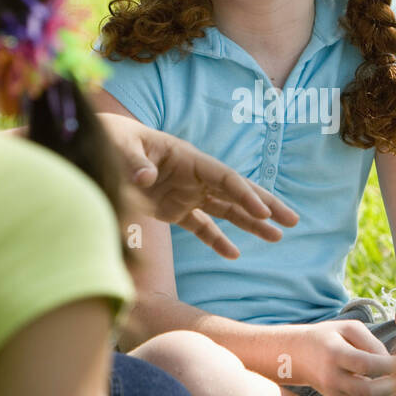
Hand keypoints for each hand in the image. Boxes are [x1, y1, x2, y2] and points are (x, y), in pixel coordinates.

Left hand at [101, 114, 298, 258]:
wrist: (103, 145)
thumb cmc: (115, 140)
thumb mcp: (122, 147)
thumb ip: (135, 162)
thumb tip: (145, 178)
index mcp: (189, 159)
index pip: (225, 178)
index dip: (245, 195)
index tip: (263, 213)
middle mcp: (195, 177)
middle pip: (237, 192)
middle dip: (265, 206)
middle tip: (292, 221)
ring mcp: (187, 194)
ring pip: (227, 210)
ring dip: (251, 224)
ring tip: (277, 237)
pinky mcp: (174, 210)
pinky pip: (202, 227)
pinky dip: (217, 241)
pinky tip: (234, 255)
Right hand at [288, 321, 395, 395]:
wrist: (297, 356)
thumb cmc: (327, 336)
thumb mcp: (347, 328)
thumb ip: (372, 342)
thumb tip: (390, 362)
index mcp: (334, 354)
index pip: (366, 364)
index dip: (389, 364)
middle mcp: (333, 377)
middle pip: (369, 391)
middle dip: (393, 385)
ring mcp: (335, 393)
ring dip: (389, 393)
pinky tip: (386, 384)